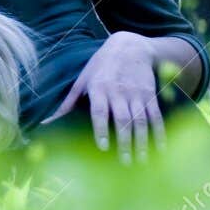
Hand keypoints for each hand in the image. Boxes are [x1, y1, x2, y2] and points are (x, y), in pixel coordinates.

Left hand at [44, 31, 165, 161]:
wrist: (130, 46)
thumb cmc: (100, 66)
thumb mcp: (81, 80)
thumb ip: (67, 103)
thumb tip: (47, 122)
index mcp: (98, 88)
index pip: (99, 112)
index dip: (100, 129)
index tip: (103, 147)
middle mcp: (118, 92)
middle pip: (122, 120)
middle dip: (124, 142)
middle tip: (125, 162)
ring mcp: (136, 93)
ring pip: (140, 120)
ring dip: (142, 141)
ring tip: (142, 160)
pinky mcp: (150, 95)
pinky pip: (155, 116)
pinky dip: (159, 132)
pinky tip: (161, 147)